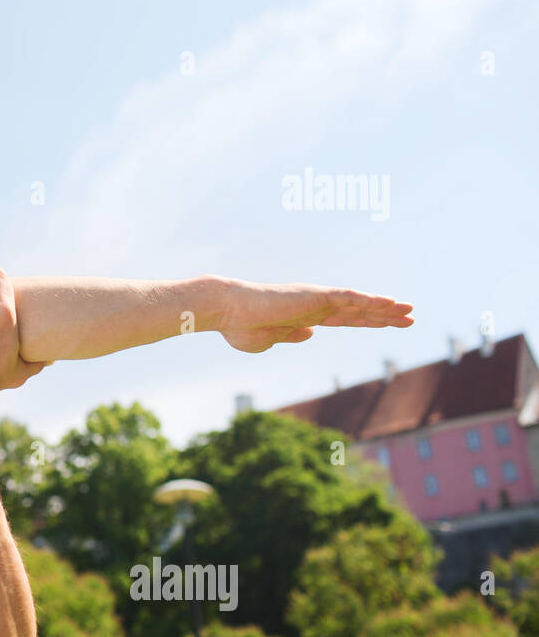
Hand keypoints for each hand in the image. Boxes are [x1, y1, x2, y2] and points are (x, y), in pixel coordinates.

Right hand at [217, 277, 413, 353]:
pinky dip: (369, 299)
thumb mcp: (268, 339)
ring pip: (358, 303)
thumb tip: (310, 333)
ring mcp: (315, 300)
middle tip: (410, 317)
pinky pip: (348, 297)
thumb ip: (290, 336)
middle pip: (358, 311)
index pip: (345, 319)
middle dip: (384, 315)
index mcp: (304, 318)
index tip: (388, 325)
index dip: (368, 322)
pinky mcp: (313, 296)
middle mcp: (313, 306)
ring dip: (385, 307)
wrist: (226, 311)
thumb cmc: (238, 327)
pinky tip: (389, 302)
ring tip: (409, 310)